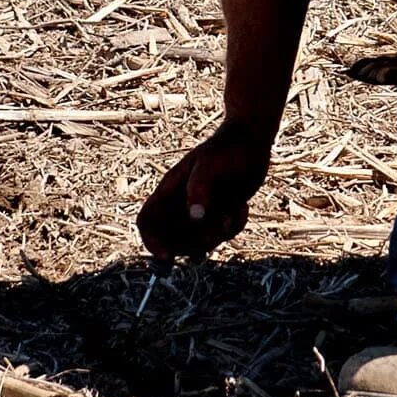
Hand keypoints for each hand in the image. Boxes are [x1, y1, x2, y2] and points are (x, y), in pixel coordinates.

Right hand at [137, 117, 273, 259]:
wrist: (250, 140)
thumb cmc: (226, 147)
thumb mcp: (209, 164)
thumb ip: (198, 189)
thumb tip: (194, 217)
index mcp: (170, 189)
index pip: (147, 221)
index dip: (151, 241)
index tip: (167, 256)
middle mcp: (181, 203)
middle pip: (173, 239)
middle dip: (195, 242)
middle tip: (219, 225)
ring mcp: (200, 210)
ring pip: (199, 242)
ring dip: (218, 235)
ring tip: (234, 212)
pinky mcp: (219, 214)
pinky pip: (220, 236)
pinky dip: (233, 229)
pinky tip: (242, 208)